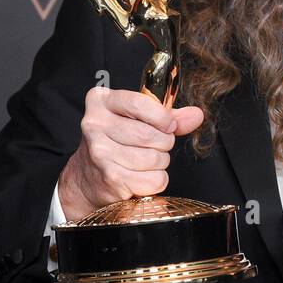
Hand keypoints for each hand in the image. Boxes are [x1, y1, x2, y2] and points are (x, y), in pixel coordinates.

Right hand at [57, 87, 202, 219]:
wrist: (86, 177)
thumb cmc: (115, 142)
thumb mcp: (137, 120)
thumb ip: (168, 117)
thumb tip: (196, 115)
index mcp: (101, 101)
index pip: (139, 103)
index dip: (163, 117)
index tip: (169, 125)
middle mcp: (95, 124)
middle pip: (150, 135)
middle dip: (164, 144)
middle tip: (156, 147)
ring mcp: (100, 152)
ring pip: (155, 158)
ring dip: (160, 164)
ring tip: (145, 162)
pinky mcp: (110, 177)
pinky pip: (154, 179)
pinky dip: (156, 181)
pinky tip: (141, 177)